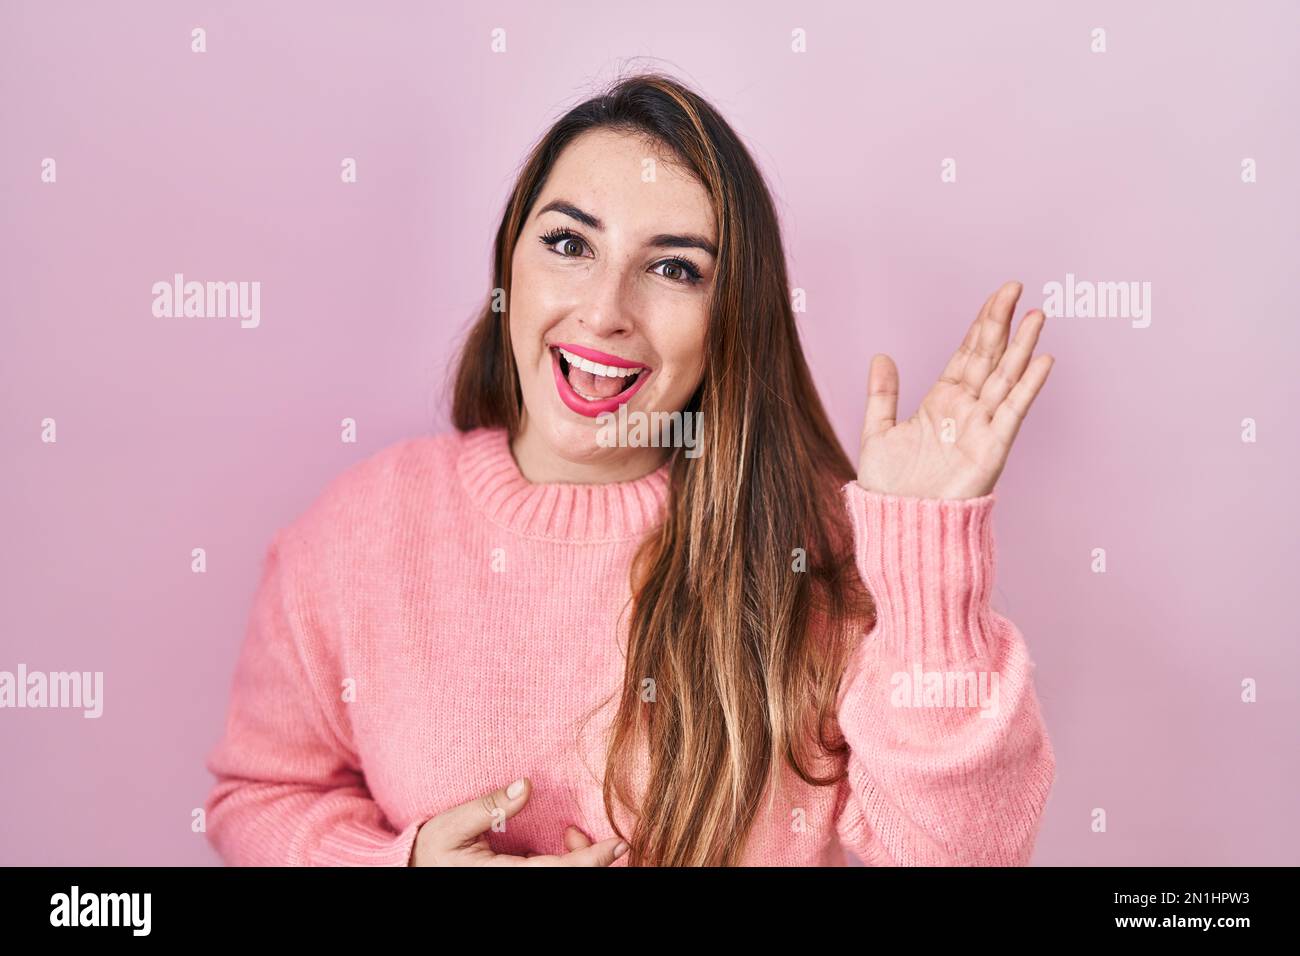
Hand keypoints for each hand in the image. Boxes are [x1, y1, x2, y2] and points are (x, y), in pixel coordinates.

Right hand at [408, 777, 628, 865]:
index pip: (557, 871)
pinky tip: (566, 844)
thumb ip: (488, 806)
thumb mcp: (451, 824)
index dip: (592, 860)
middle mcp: (512, 886)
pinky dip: (567, 863)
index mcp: (500, 876)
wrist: (412, 871)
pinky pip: (550, 875)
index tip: (618, 843)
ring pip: (562, 877)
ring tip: (575, 835)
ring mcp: (516, 885)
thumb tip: (525, 784)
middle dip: (591, 860)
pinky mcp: (516, 881)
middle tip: (606, 838)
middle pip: (567, 878)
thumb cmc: (430, 849)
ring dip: (580, 862)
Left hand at [856, 280, 1053, 499]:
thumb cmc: (890, 488)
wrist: (901, 524)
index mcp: (941, 402)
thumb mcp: (877, 432)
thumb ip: (882, 394)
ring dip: (1022, 346)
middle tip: (1017, 288)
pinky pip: (1013, 410)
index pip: (967, 353)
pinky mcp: (992, 448)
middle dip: (1003, 323)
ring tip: (1037, 315)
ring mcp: (981, 427)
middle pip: (990, 357)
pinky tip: (1043, 359)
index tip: (999, 296)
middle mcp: (965, 410)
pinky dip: (1028, 385)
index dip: (982, 324)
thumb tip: (882, 356)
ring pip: (1005, 377)